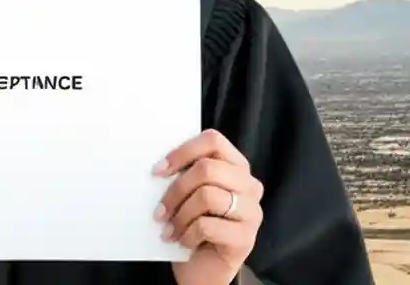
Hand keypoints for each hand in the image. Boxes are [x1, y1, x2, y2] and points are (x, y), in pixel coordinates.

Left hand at [154, 129, 263, 284]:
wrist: (205, 267)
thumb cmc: (195, 224)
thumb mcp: (190, 194)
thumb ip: (184, 175)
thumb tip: (158, 167)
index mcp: (236, 166)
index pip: (213, 141)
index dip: (183, 151)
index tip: (158, 170)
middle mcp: (249, 185)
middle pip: (208, 169)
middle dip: (176, 189)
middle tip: (160, 210)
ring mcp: (251, 211)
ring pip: (207, 196)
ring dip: (180, 215)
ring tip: (169, 228)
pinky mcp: (246, 237)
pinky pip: (209, 225)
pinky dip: (188, 234)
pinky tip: (183, 241)